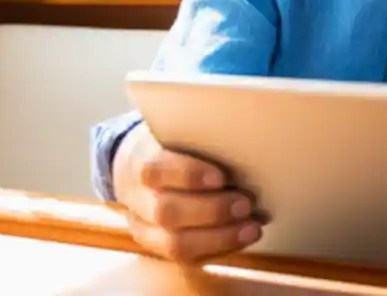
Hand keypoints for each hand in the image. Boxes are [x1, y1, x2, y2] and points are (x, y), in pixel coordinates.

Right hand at [112, 122, 262, 261]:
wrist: (135, 165)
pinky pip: (186, 258)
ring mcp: (144, 227)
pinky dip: (219, 249)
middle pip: (167, 212)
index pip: (155, 170)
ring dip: (220, 237)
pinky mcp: (158, 246)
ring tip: (252, 227)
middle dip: (212, 211)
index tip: (220, 176)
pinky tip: (242, 237)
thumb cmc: (172, 144)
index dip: (189, 175)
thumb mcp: (179, 128)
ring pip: (175, 244)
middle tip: (246, 203)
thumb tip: (250, 136)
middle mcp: (137, 197)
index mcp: (141, 160)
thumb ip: (203, 134)